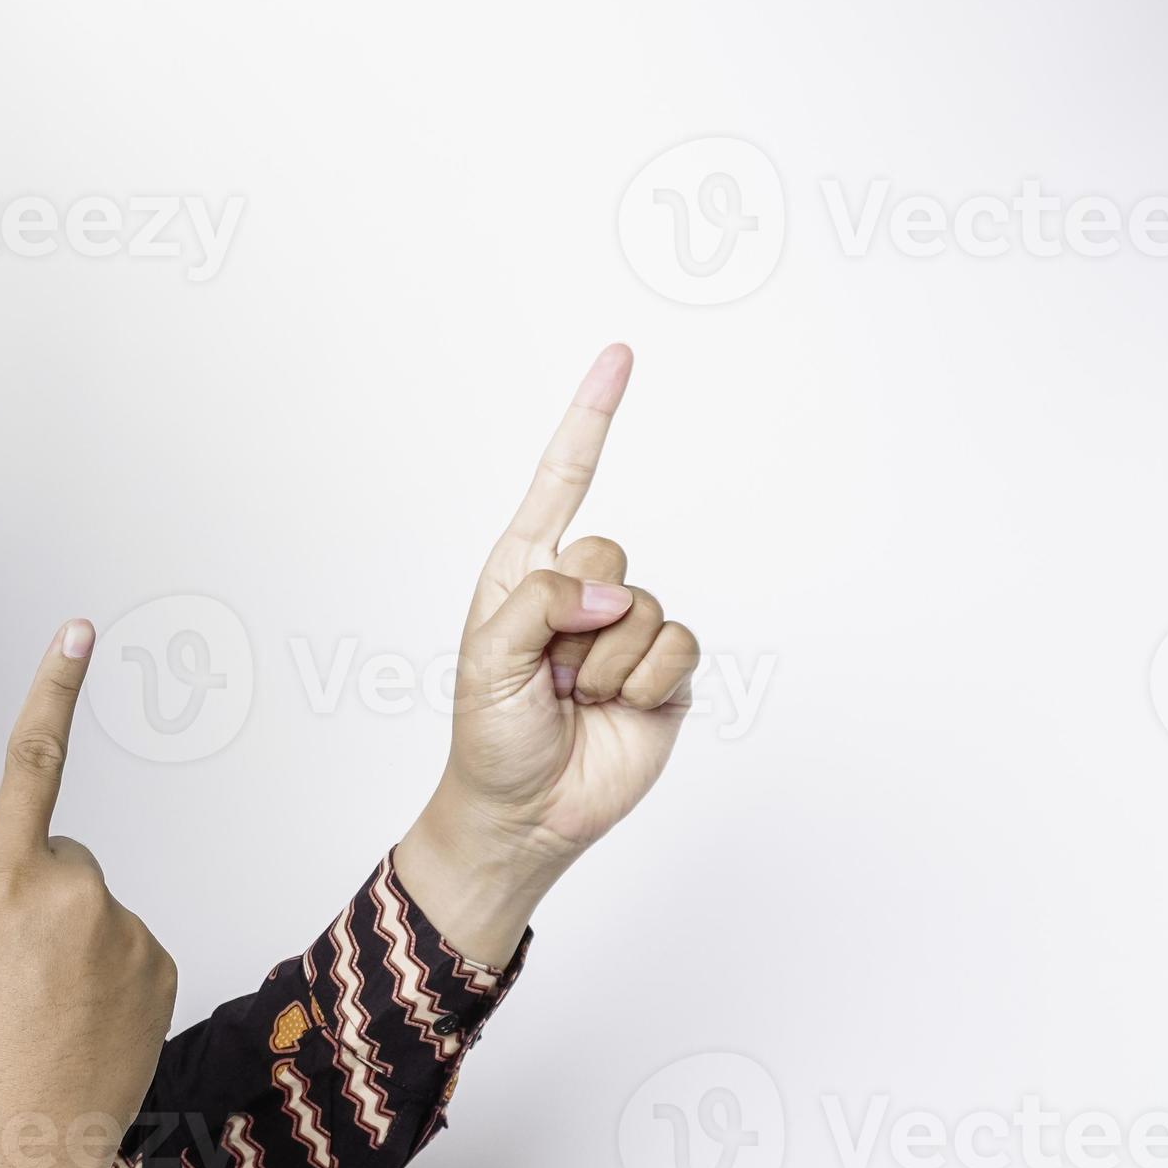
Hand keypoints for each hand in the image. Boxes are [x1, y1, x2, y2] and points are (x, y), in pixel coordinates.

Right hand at [0, 619, 177, 1167]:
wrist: (21, 1141)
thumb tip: (26, 869)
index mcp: (6, 879)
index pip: (31, 764)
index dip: (53, 691)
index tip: (78, 631)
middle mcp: (74, 889)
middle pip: (61, 860)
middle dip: (42, 900)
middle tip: (14, 977)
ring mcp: (125, 928)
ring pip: (94, 910)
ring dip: (76, 947)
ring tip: (48, 1014)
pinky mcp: (162, 965)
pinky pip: (128, 948)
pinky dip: (109, 979)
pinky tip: (83, 1028)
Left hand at [399, 345, 701, 963]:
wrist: (526, 810)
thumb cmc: (491, 734)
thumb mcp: (489, 659)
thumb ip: (541, 604)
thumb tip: (612, 592)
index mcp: (524, 571)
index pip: (563, 481)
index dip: (592, 419)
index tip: (619, 356)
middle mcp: (578, 590)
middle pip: (608, 552)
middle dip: (575, 620)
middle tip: (550, 673)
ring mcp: (624, 630)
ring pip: (644, 607)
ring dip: (606, 665)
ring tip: (576, 700)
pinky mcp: (664, 671)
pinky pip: (678, 647)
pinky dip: (646, 683)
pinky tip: (619, 710)